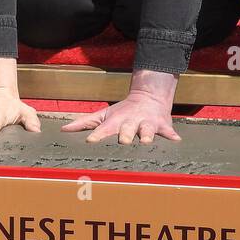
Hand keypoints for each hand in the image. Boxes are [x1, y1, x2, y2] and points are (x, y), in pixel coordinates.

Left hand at [62, 71, 180, 144]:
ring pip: (146, 130)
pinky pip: (168, 132)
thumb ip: (84, 123)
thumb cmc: (122, 112)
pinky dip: (172, 136)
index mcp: (116, 121)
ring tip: (146, 141)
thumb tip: (63, 129)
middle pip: (127, 129)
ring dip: (146, 135)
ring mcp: (147, 123)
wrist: (149, 97)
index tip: (90, 141)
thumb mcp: (103, 115)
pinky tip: (176, 141)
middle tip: (123, 141)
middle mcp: (131, 122)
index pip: (104, 129)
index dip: (97, 135)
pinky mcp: (162, 126)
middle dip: (125, 135)